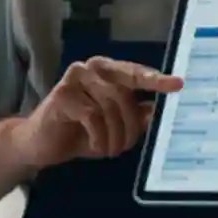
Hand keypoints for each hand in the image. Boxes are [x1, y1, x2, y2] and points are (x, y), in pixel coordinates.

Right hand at [12, 56, 182, 168]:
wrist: (40, 144)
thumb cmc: (80, 133)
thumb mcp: (114, 128)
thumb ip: (135, 117)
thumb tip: (157, 111)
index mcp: (108, 71)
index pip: (136, 73)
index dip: (157, 80)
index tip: (178, 85)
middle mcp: (93, 67)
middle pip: (124, 94)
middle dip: (130, 126)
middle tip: (126, 147)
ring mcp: (75, 78)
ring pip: (109, 106)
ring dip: (115, 135)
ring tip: (110, 150)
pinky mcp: (62, 94)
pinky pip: (92, 117)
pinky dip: (98, 136)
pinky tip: (94, 145)